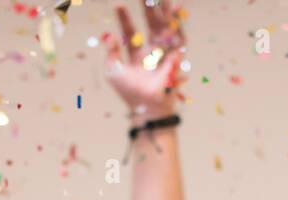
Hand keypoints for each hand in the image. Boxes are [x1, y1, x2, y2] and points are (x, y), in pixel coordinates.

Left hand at [106, 1, 185, 116]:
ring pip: (165, 24)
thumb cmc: (129, 91)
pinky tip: (173, 8)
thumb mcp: (112, 71)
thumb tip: (108, 34)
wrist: (146, 103)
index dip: (124, 19)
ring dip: (164, 8)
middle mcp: (151, 52)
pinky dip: (177, 20)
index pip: (131, 32)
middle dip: (147, 7)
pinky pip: (179, 33)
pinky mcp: (177, 53)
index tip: (118, 4)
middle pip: (150, 24)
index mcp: (136, 55)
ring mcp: (165, 52)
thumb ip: (109, 52)